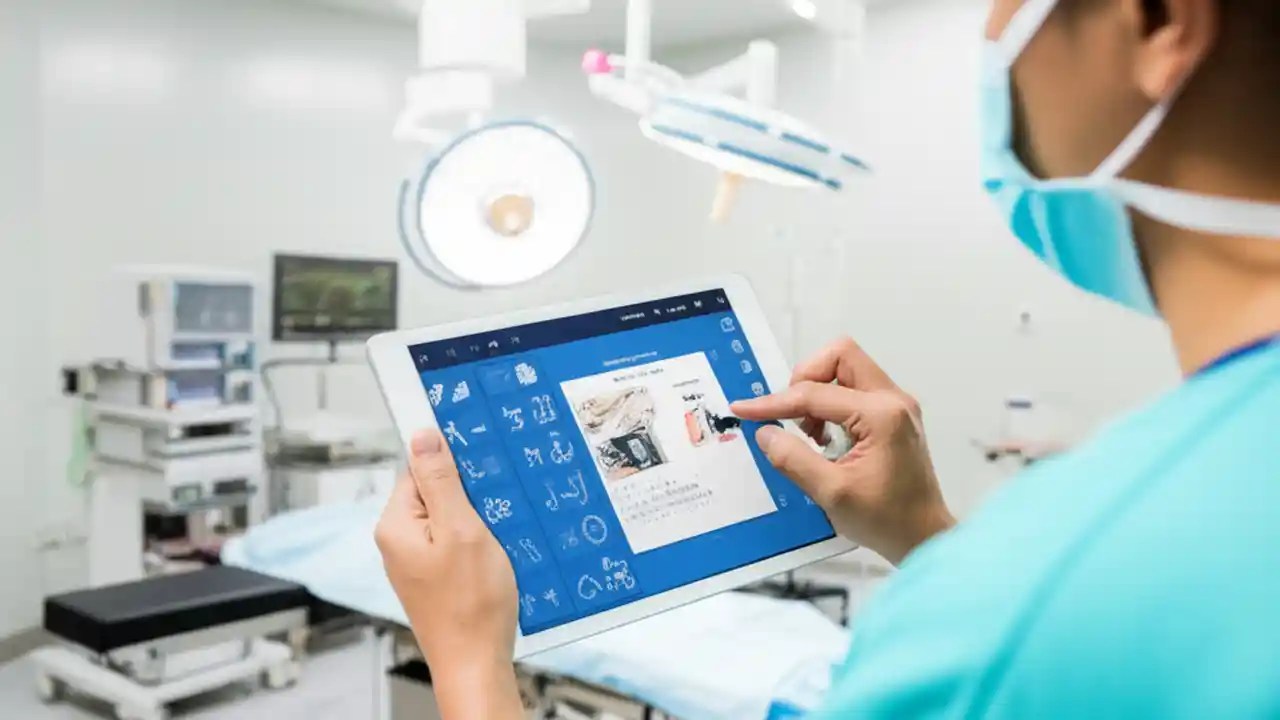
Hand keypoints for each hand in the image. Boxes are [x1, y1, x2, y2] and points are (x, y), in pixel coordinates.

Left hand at [374, 429, 523, 719]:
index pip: (418, 470)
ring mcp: (416, 563)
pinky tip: (498, 553)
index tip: (482, 468)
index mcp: (396, 525)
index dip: (453, 466)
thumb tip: (422, 436)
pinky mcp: (435, 579)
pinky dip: (478, 542)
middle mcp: (399, 542)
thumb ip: (441, 482)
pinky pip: (455, 544)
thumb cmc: (471, 604)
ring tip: (501, 533)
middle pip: (434, 493)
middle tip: (498, 506)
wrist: (477, 664)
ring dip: (478, 520)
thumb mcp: (462, 530)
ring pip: (449, 519)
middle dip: (469, 494)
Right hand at [731, 338, 954, 564]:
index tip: (744, 410)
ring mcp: (897, 405)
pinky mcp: (894, 415)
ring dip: (818, 391)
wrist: (925, 538)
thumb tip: (765, 432)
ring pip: (848, 368)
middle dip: (805, 379)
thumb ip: (793, 459)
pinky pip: (856, 389)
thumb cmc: (885, 520)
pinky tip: (826, 437)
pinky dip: (832, 403)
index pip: (816, 393)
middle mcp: (893, 399)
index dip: (774, 402)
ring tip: (810, 433)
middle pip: (840, 356)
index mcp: (881, 415)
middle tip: (792, 416)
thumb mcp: (831, 494)